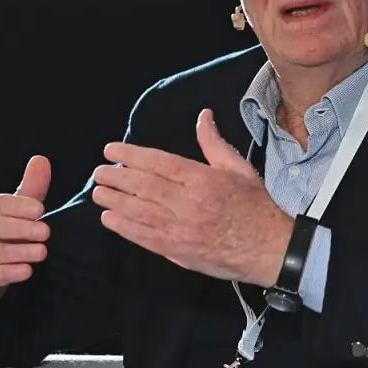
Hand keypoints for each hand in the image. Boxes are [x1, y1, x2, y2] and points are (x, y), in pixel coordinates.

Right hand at [0, 155, 51, 319]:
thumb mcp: (14, 213)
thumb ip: (30, 190)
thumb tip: (41, 160)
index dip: (18, 206)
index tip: (40, 209)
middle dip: (20, 229)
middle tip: (46, 232)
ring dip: (18, 252)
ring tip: (41, 252)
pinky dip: (7, 273)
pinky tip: (26, 272)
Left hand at [92, 109, 292, 285]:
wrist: (269, 248)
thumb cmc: (255, 206)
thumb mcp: (239, 168)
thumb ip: (214, 143)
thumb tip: (203, 116)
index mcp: (203, 179)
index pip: (159, 163)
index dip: (131, 155)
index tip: (111, 151)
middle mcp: (188, 202)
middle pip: (143, 186)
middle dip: (117, 177)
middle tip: (98, 171)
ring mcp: (181, 229)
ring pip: (139, 211)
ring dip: (115, 201)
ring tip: (98, 192)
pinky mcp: (178, 251)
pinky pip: (144, 237)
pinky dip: (124, 228)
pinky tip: (110, 219)